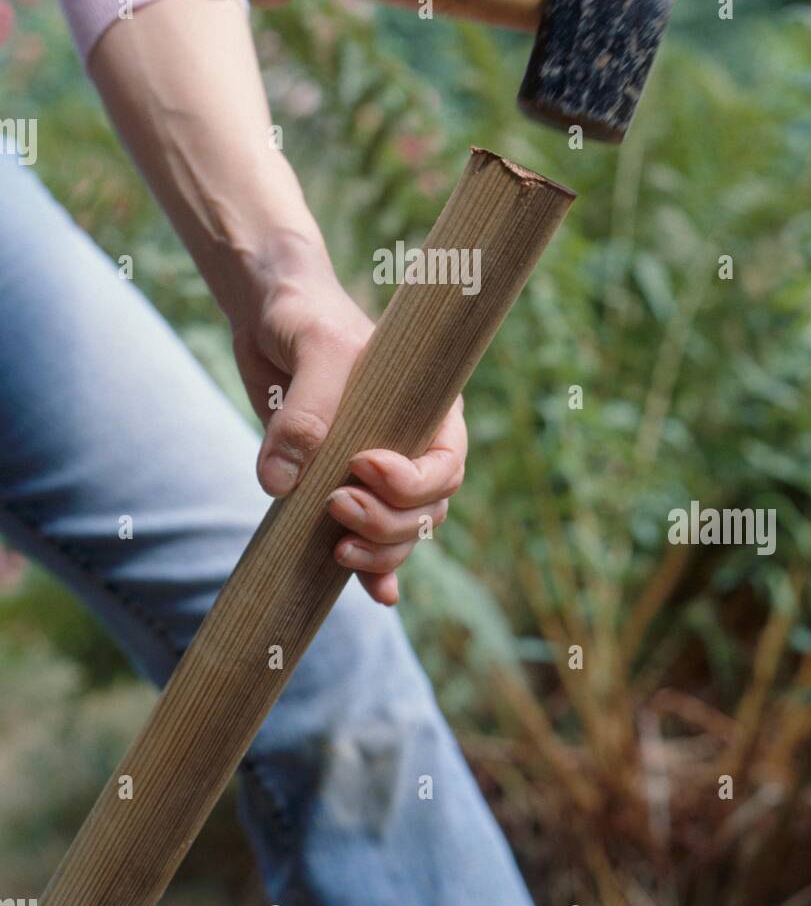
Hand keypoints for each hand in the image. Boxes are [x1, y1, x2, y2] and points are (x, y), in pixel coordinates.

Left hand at [231, 257, 466, 606]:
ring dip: (380, 550)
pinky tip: (374, 593)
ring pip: (404, 531)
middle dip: (388, 522)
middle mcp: (411, 442)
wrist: (271, 312)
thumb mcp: (312, 346)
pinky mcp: (341, 483)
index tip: (362, 464)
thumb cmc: (305, 315)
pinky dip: (376, 570)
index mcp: (428, 407)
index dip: (413, 482)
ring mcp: (377, 468)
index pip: (445, 463)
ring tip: (336, 548)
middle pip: (427, 509)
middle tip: (334, 504)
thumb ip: (305, 411)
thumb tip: (281, 482)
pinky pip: (372, 538)